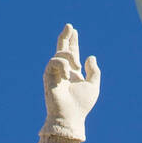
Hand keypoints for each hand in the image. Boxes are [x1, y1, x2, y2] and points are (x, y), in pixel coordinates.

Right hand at [41, 24, 100, 139]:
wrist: (70, 116)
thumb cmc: (81, 105)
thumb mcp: (93, 86)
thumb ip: (94, 71)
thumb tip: (90, 56)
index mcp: (74, 72)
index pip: (73, 53)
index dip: (73, 42)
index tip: (74, 31)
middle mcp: (63, 70)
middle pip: (62, 48)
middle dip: (65, 37)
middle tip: (69, 26)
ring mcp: (55, 72)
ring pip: (60, 54)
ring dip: (69, 56)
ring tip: (76, 66)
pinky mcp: (48, 75)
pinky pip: (54, 61)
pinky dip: (62, 65)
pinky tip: (66, 75)